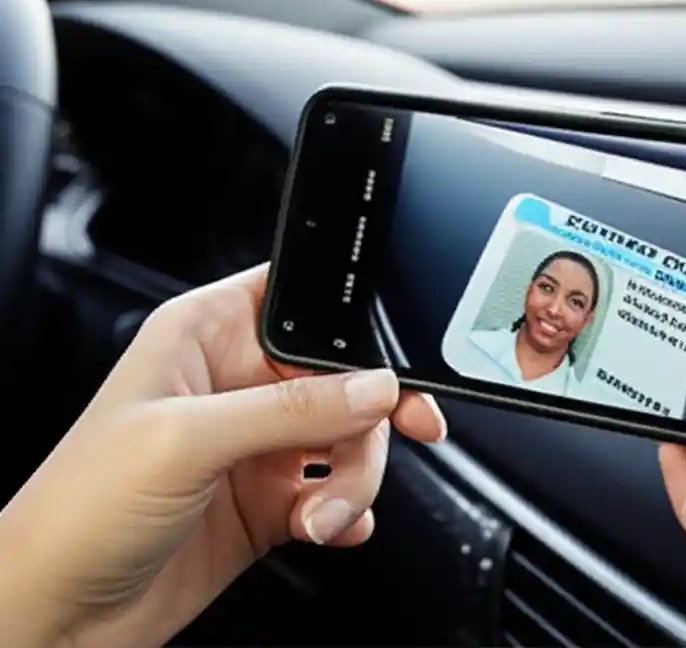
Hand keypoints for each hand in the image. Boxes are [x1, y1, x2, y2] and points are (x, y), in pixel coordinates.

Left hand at [0, 265, 446, 646]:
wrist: (55, 616)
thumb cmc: (76, 512)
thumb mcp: (184, 441)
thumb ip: (289, 410)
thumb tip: (374, 387)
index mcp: (206, 337)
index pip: (304, 303)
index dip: (356, 322)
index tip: (396, 361)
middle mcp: (236, 387)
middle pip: (346, 378)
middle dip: (370, 422)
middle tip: (393, 440)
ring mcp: (255, 448)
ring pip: (352, 442)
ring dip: (355, 483)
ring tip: (320, 516)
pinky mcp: (268, 504)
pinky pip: (339, 495)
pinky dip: (347, 514)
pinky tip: (325, 528)